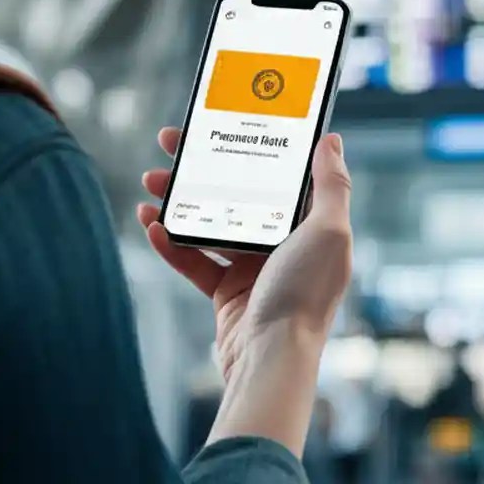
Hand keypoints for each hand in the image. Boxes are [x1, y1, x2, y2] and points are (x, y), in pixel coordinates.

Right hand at [136, 129, 352, 381]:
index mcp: (310, 226)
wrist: (272, 359)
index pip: (278, 175)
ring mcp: (253, 269)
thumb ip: (331, 185)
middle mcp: (284, 245)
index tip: (222, 124)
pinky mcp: (226, 293)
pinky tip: (152, 225)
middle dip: (203, 169)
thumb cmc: (304, 295)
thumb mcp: (329, 232)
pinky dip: (171, 243)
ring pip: (210, 223)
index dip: (250, 147)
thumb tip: (332, 141)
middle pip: (238, 194)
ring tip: (151, 181)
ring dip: (179, 201)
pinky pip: (194, 261)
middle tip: (171, 144)